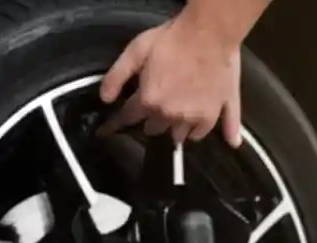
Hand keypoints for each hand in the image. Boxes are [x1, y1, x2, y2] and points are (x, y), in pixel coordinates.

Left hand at [97, 12, 242, 146]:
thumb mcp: (136, 51)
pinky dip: (195, 131)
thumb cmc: (173, 38)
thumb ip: (116, 76)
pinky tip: (193, 125)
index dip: (116, 123)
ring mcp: (192, 117)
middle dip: (149, 121)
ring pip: (177, 135)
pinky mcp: (211, 115)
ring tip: (172, 117)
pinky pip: (200, 133)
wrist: (210, 33)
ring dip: (171, 128)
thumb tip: (105, 99)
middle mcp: (169, 114)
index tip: (107, 131)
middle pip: (153, 129)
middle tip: (152, 108)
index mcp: (149, 100)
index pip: (128, 118)